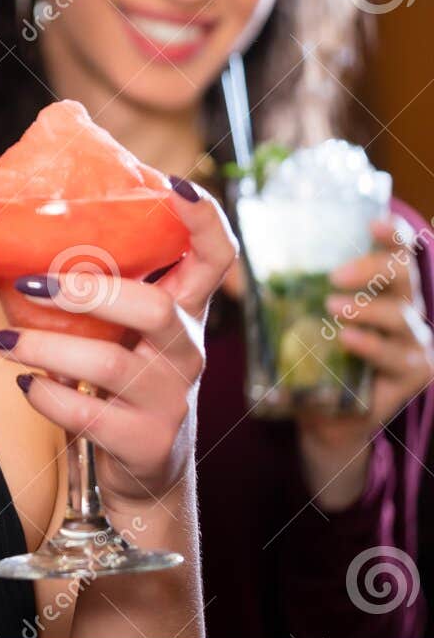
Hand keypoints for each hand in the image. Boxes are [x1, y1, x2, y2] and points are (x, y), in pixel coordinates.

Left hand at [0, 181, 236, 503]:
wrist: (146, 473)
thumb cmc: (118, 383)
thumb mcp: (118, 332)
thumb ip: (89, 289)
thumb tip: (9, 234)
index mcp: (183, 311)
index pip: (216, 257)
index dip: (204, 219)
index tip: (173, 184)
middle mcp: (185, 350)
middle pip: (154, 307)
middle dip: (88, 289)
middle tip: (31, 281)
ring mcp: (170, 399)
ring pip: (110, 363)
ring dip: (46, 348)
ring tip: (3, 341)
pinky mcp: (146, 442)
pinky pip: (88, 415)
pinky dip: (47, 396)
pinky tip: (25, 383)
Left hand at [294, 216, 433, 502]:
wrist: (320, 415)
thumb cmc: (308, 356)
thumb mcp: (288, 314)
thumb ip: (267, 286)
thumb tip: (227, 257)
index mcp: (379, 286)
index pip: (396, 250)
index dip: (392, 234)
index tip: (374, 222)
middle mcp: (403, 308)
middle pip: (402, 275)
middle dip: (372, 268)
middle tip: (335, 275)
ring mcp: (411, 341)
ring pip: (400, 315)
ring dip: (367, 308)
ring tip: (333, 307)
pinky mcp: (411, 373)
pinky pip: (394, 355)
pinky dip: (370, 345)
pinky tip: (348, 339)